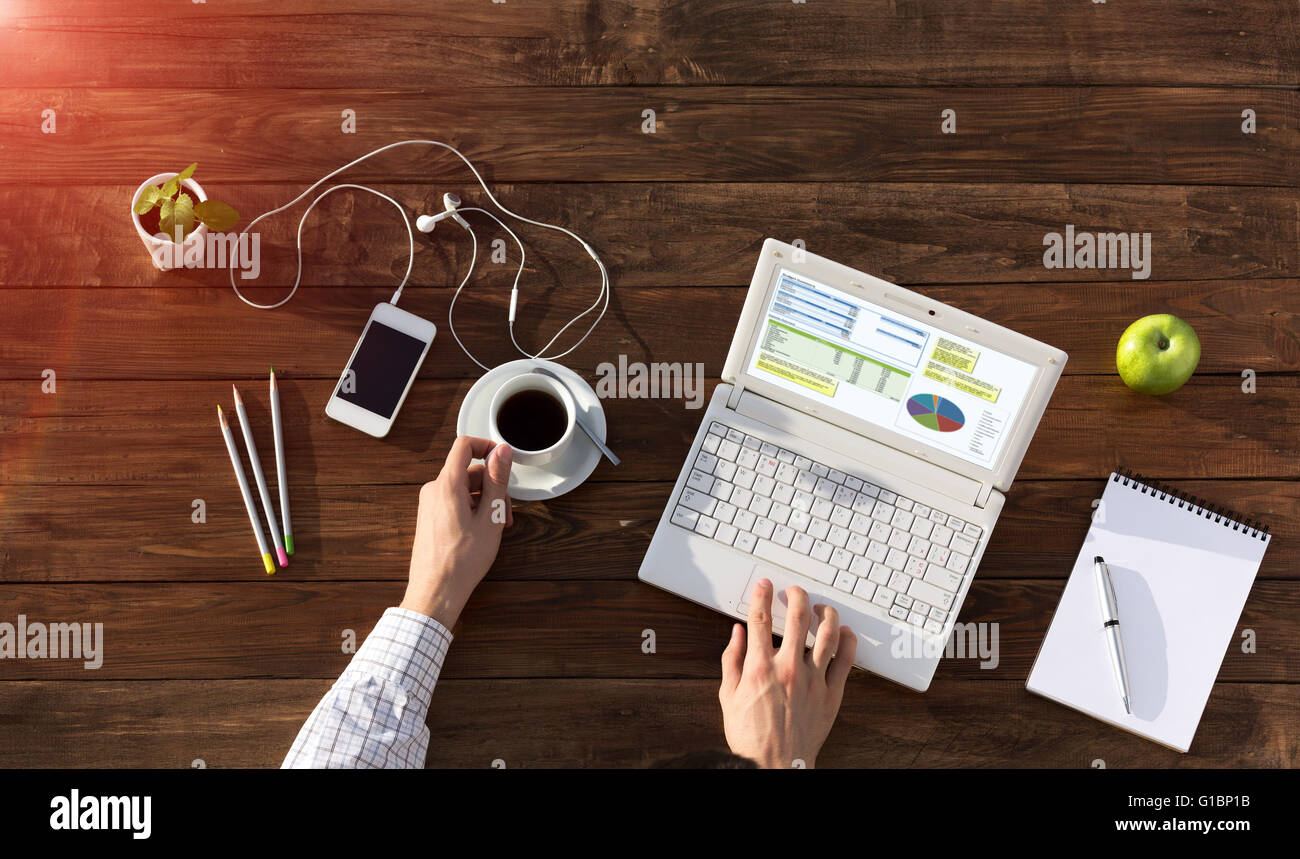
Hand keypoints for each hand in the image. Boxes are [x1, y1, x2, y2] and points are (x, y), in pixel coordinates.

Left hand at [400, 436, 512, 627]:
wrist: (436, 591)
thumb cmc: (462, 560)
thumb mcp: (489, 517)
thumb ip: (497, 480)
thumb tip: (502, 451)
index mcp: (447, 485)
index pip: (464, 446)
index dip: (487, 446)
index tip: (504, 460)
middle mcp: (434, 490)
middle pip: (469, 471)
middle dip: (492, 486)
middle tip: (506, 512)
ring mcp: (430, 504)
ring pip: (464, 489)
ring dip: (485, 501)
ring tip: (496, 527)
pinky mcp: (430, 517)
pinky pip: (455, 502)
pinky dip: (472, 510)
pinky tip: (483, 531)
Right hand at [718, 579, 856, 767]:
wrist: (774, 765)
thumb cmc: (750, 735)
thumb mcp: (728, 696)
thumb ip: (731, 660)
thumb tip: (736, 633)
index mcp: (760, 667)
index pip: (761, 619)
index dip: (762, 596)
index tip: (764, 586)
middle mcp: (789, 669)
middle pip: (799, 617)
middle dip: (796, 595)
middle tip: (794, 591)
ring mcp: (814, 680)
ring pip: (828, 633)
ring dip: (826, 613)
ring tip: (821, 607)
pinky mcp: (832, 694)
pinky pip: (846, 660)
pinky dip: (847, 641)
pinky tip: (843, 632)